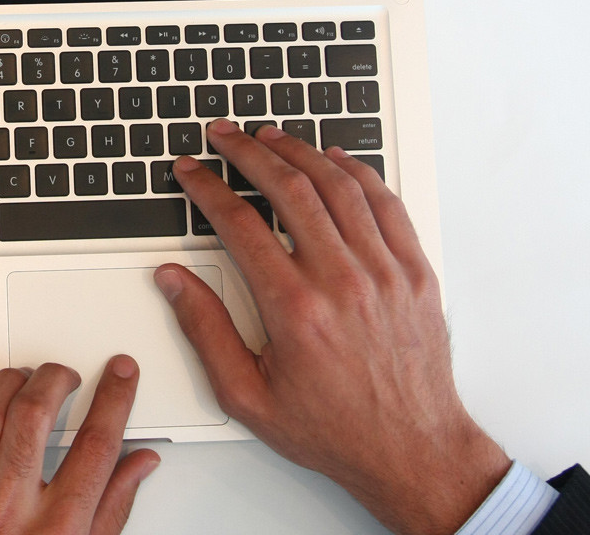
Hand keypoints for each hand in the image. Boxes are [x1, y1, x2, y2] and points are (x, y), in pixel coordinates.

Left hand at [0, 355, 159, 534]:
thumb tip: (138, 467)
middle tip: (69, 374)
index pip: (96, 446)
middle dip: (58, 380)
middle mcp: (6, 512)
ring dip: (10, 381)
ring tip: (26, 374)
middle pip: (36, 417)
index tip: (120, 374)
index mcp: (56, 531)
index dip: (114, 399)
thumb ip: (111, 513)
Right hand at [158, 121, 509, 534]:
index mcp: (295, 308)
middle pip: (289, 189)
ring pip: (338, 186)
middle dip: (248, 152)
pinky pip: (386, 204)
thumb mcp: (247, 395)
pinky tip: (335, 160)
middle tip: (225, 136)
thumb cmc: (334, 428)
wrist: (412, 452)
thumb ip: (205, 330)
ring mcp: (385, 272)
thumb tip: (173, 280)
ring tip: (271, 137)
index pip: (240, 223)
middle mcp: (342, 280)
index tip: (191, 171)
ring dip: (299, 151)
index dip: (207, 188)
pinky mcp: (416, 272)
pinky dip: (358, 173)